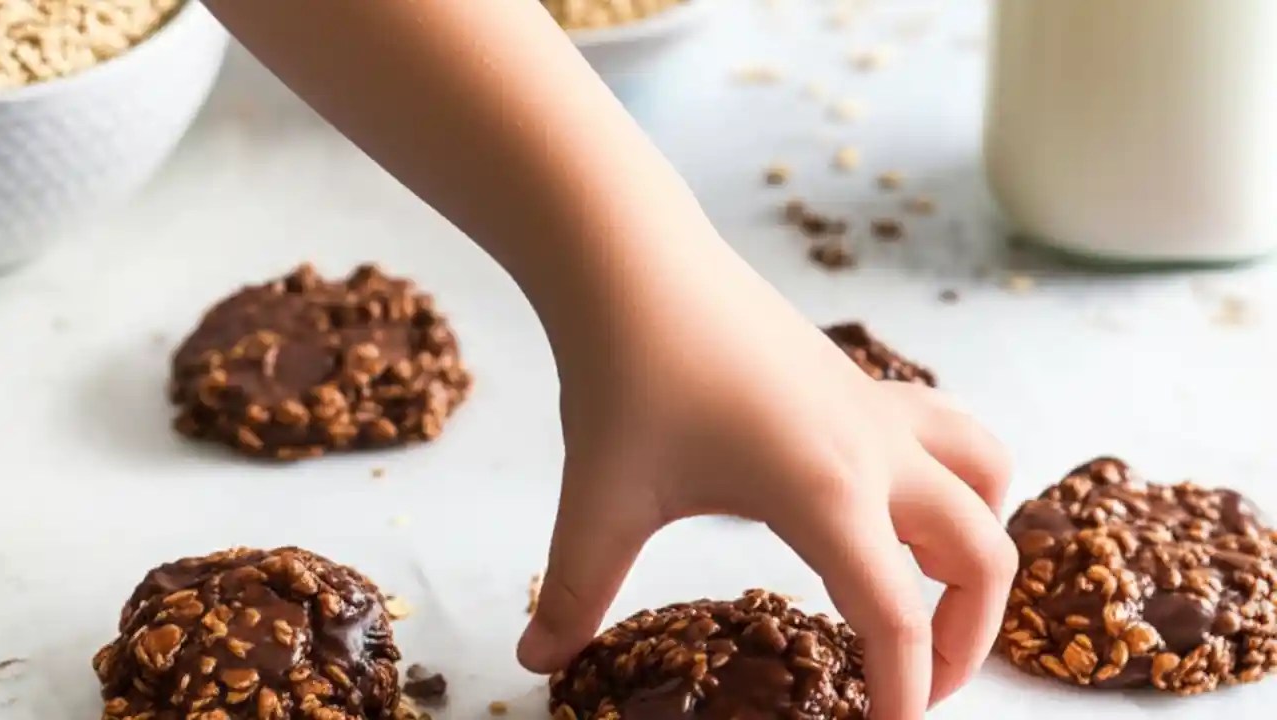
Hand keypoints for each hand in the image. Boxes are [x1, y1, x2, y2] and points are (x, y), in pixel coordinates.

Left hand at [516, 255, 1016, 719]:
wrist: (634, 261)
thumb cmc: (624, 371)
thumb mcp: (600, 501)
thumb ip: (576, 595)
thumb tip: (535, 661)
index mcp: (825, 492)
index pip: (896, 619)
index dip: (902, 694)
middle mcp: (874, 449)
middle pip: (983, 554)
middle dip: (967, 639)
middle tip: (916, 688)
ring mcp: (874, 407)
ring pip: (986, 476)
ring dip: (979, 546)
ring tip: (927, 594)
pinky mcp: (858, 381)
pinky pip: (945, 436)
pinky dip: (950, 484)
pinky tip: (881, 510)